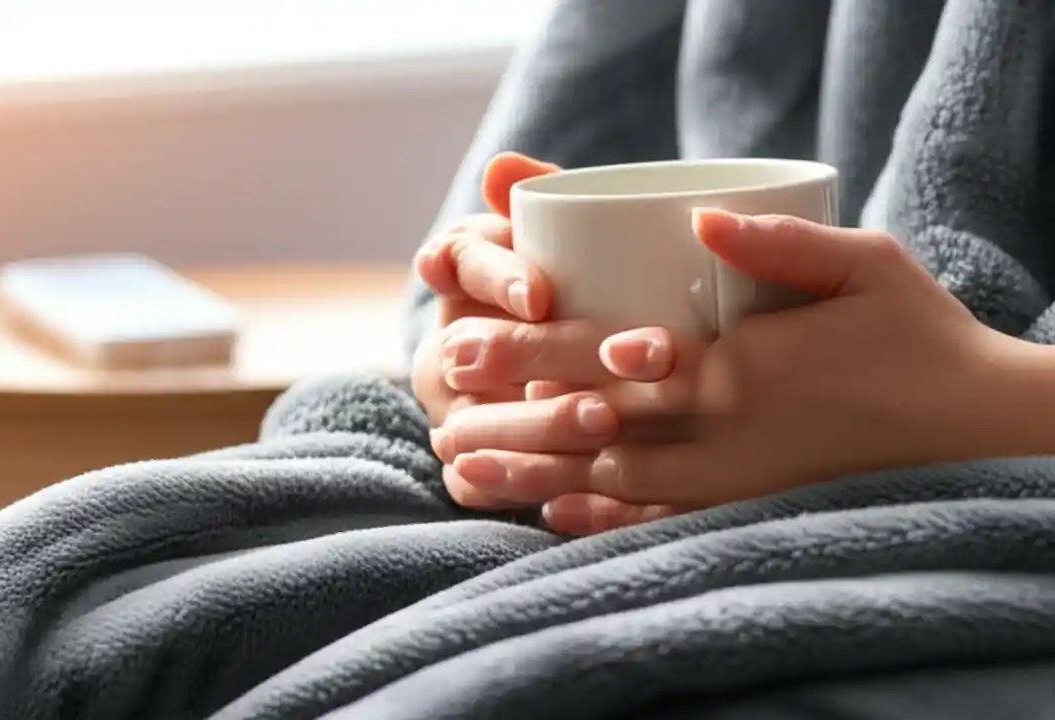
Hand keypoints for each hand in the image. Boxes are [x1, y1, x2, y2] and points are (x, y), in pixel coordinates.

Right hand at [414, 152, 631, 508]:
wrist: (604, 365)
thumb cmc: (597, 279)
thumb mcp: (582, 239)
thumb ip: (554, 199)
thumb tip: (503, 166)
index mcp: (465, 266)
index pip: (458, 257)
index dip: (494, 277)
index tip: (541, 295)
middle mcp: (448, 332)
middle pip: (466, 348)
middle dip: (533, 362)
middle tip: (603, 358)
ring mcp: (451, 399)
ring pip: (470, 419)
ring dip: (533, 424)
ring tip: (606, 423)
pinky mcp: (467, 458)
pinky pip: (473, 480)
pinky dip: (514, 485)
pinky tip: (564, 492)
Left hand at [435, 208, 1019, 533]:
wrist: (982, 431)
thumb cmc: (923, 337)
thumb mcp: (866, 265)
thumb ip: (781, 244)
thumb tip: (705, 217)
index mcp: (736, 363)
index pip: (606, 358)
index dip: (527, 352)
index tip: (462, 345)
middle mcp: (724, 428)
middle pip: (590, 424)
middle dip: (508, 422)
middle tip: (439, 421)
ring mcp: (737, 476)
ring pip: (612, 479)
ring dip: (534, 476)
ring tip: (467, 473)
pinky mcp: (755, 503)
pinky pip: (665, 521)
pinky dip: (604, 520)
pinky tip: (554, 516)